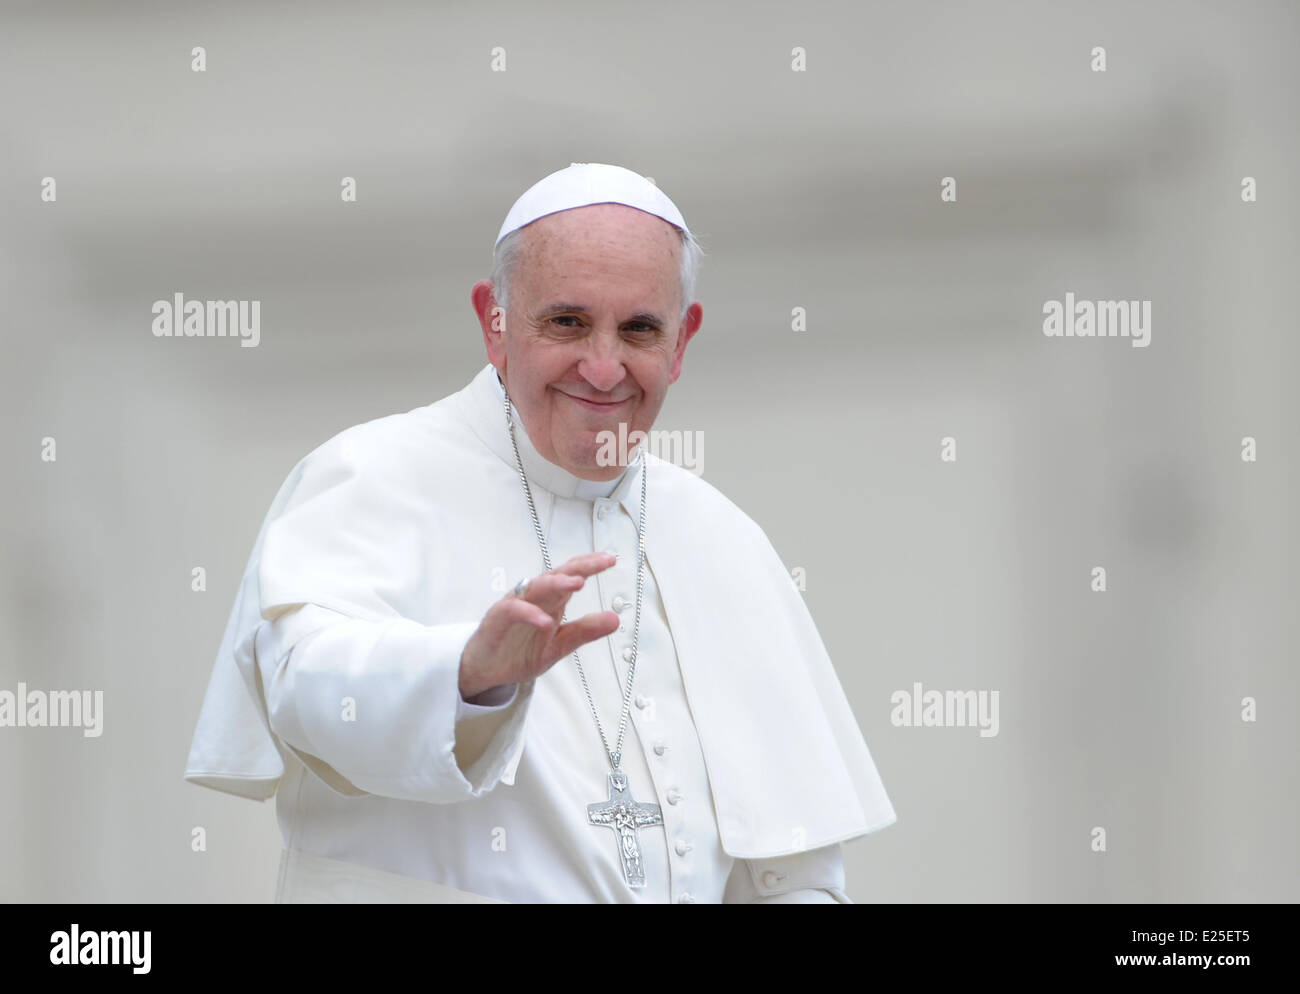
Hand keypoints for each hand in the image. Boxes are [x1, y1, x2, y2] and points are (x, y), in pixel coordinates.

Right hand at [458, 552, 619, 699]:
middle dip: (580, 567)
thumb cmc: (518, 651)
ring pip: (536, 587)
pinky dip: (530, 614)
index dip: (590, 566)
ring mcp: (515, 605)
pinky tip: (546, 621)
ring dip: (557, 583)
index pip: (572, 575)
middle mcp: (534, 597)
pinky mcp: (497, 619)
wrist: (485, 669)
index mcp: (551, 600)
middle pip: (557, 575)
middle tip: (601, 562)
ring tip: (578, 583)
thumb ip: (584, 631)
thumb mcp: (559, 645)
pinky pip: (513, 610)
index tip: (611, 559)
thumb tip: (615, 619)